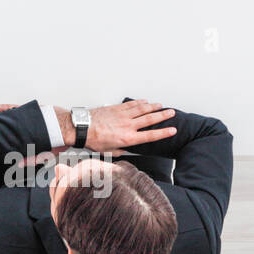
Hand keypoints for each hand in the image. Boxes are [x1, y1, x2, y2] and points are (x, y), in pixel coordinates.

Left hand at [52, 100, 176, 152]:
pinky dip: (139, 102)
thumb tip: (126, 150)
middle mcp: (128, 126)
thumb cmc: (93, 140)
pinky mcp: (116, 108)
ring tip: (161, 105)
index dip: (163, 133)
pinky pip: (130, 104)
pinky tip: (144, 101)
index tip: (173, 130)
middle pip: (150, 119)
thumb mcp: (109, 151)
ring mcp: (122, 115)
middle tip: (172, 113)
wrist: (81, 127)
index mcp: (128, 138)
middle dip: (163, 115)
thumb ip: (121, 150)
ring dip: (153, 107)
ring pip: (142, 109)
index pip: (151, 135)